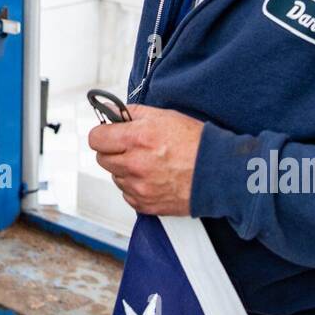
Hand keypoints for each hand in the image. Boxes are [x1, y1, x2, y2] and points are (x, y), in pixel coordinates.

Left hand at [87, 104, 204, 215]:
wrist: (218, 173)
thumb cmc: (196, 144)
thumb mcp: (164, 116)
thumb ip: (131, 112)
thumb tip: (108, 109)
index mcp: (137, 139)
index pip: (96, 138)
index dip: (103, 134)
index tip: (109, 133)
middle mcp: (134, 164)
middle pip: (102, 159)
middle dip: (113, 151)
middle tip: (131, 147)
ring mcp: (139, 187)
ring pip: (115, 177)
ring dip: (125, 169)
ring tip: (149, 163)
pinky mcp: (145, 204)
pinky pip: (127, 194)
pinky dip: (135, 186)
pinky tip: (153, 177)